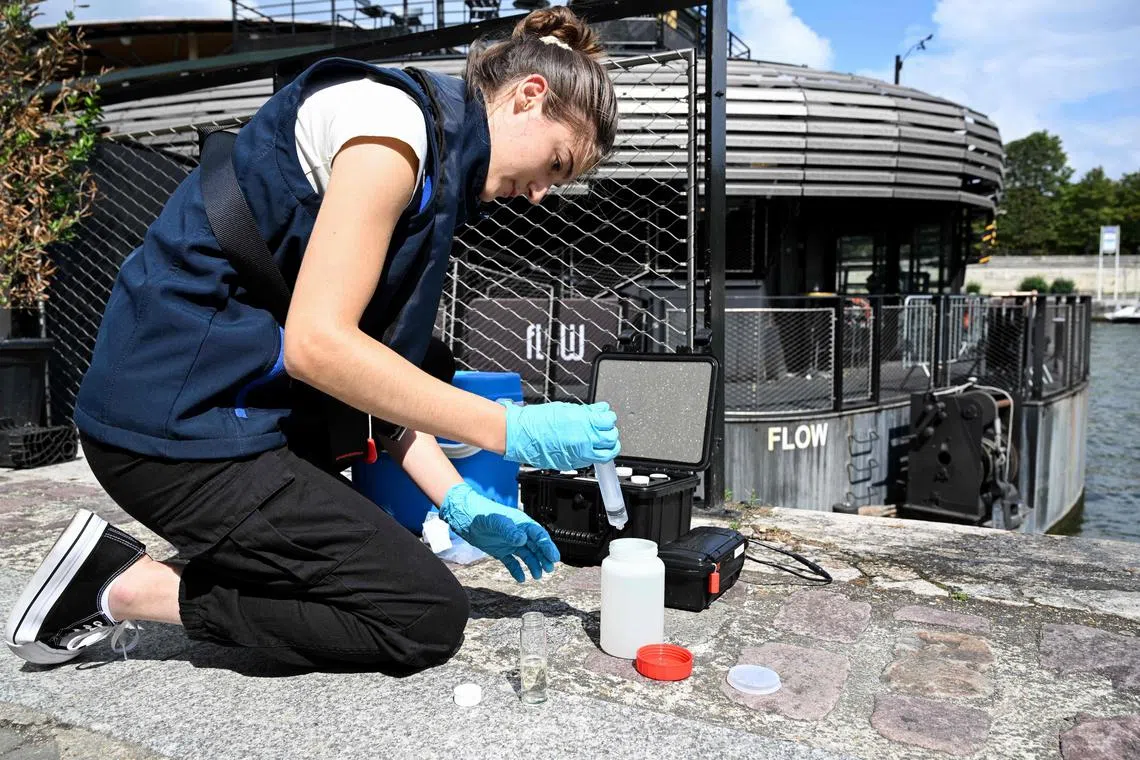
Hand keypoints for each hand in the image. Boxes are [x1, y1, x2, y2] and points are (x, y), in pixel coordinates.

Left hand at [440, 483, 559, 582]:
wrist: (465, 517)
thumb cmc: (482, 514)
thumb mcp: (497, 521)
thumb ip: (509, 531)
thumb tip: (523, 540)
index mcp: (521, 524)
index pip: (539, 536)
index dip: (547, 546)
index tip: (554, 558)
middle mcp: (518, 534)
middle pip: (536, 547)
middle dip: (543, 557)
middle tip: (549, 569)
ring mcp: (509, 543)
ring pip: (526, 555)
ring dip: (533, 565)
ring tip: (537, 575)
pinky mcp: (500, 551)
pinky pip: (512, 562)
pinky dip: (517, 570)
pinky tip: (521, 578)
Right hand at [500, 400, 619, 470]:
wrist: (521, 435)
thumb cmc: (537, 420)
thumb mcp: (566, 409)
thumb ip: (587, 411)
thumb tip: (600, 410)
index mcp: (583, 422)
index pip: (609, 420)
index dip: (609, 418)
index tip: (606, 417)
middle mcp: (584, 440)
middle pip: (611, 439)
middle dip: (611, 433)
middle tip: (606, 429)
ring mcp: (580, 454)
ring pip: (607, 455)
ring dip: (608, 447)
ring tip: (603, 442)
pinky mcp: (573, 463)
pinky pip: (591, 461)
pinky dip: (594, 455)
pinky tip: (588, 448)